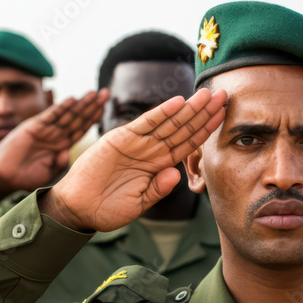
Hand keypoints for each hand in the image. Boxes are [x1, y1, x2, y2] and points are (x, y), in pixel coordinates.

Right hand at [0, 90, 107, 194]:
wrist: (4, 177)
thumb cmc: (26, 177)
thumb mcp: (50, 171)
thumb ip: (60, 162)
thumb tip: (67, 152)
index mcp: (62, 145)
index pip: (81, 128)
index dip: (93, 117)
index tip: (105, 107)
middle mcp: (55, 134)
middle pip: (78, 118)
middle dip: (92, 106)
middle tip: (106, 93)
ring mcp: (45, 129)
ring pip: (67, 114)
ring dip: (80, 103)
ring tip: (94, 93)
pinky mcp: (33, 127)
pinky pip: (50, 116)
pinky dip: (61, 107)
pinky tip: (72, 100)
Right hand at [42, 88, 226, 232]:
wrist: (79, 207)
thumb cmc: (108, 208)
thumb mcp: (139, 203)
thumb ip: (158, 188)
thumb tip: (176, 173)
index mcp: (158, 165)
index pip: (187, 144)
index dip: (205, 130)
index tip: (223, 116)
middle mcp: (151, 150)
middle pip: (183, 128)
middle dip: (203, 113)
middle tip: (223, 95)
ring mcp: (137, 143)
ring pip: (168, 122)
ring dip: (188, 109)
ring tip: (207, 94)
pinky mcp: (120, 138)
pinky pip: (145, 123)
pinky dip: (161, 113)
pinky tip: (178, 102)